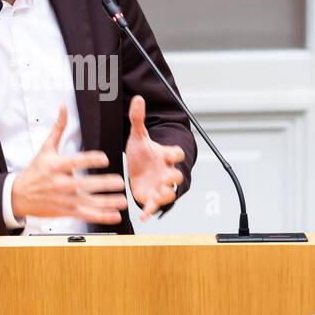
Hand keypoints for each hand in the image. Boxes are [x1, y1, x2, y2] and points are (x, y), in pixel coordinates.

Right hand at [11, 105, 127, 224]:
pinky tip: (114, 215)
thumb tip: (63, 108)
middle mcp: (60, 184)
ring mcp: (63, 199)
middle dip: (103, 184)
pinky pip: (86, 214)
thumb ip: (58, 129)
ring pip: (88, 202)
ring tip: (122, 200)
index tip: (105, 158)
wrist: (19, 195)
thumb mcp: (46, 149)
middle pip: (84, 184)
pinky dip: (101, 216)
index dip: (91, 159)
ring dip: (107, 203)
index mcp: (56, 166)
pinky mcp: (65, 211)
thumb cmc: (35, 171)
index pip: (75, 162)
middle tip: (119, 181)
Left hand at [125, 95, 185, 220]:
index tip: (169, 154)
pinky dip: (150, 211)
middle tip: (164, 177)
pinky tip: (143, 216)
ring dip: (165, 194)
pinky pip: (155, 206)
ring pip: (171, 192)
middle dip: (173, 176)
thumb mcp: (137, 136)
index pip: (177, 153)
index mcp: (165, 156)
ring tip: (157, 196)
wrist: (138, 170)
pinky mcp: (152, 197)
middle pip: (177, 174)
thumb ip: (138, 118)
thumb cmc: (142, 154)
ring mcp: (161, 185)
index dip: (175, 153)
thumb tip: (137, 98)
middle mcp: (166, 171)